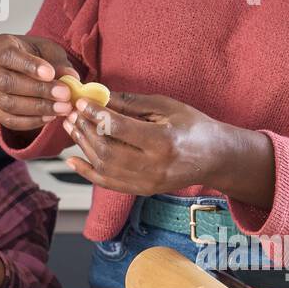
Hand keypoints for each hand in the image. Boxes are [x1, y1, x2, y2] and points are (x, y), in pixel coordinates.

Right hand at [0, 34, 79, 134]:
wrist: (23, 67)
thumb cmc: (34, 55)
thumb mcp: (48, 50)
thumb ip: (58, 62)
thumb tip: (72, 78)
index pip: (8, 56)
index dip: (29, 66)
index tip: (50, 73)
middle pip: (7, 83)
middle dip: (38, 90)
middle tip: (64, 94)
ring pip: (8, 104)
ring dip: (38, 108)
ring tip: (62, 107)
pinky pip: (10, 120)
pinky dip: (32, 121)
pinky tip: (50, 116)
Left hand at [62, 91, 226, 195]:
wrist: (216, 158)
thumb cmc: (194, 127)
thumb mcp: (167, 107)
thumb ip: (133, 103)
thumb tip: (101, 96)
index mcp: (163, 141)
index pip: (118, 128)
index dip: (95, 114)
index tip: (82, 102)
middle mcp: (154, 166)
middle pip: (107, 149)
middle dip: (85, 129)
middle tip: (72, 113)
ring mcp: (148, 182)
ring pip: (104, 167)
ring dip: (83, 146)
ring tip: (72, 128)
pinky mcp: (144, 190)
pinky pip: (109, 184)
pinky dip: (87, 173)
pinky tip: (73, 159)